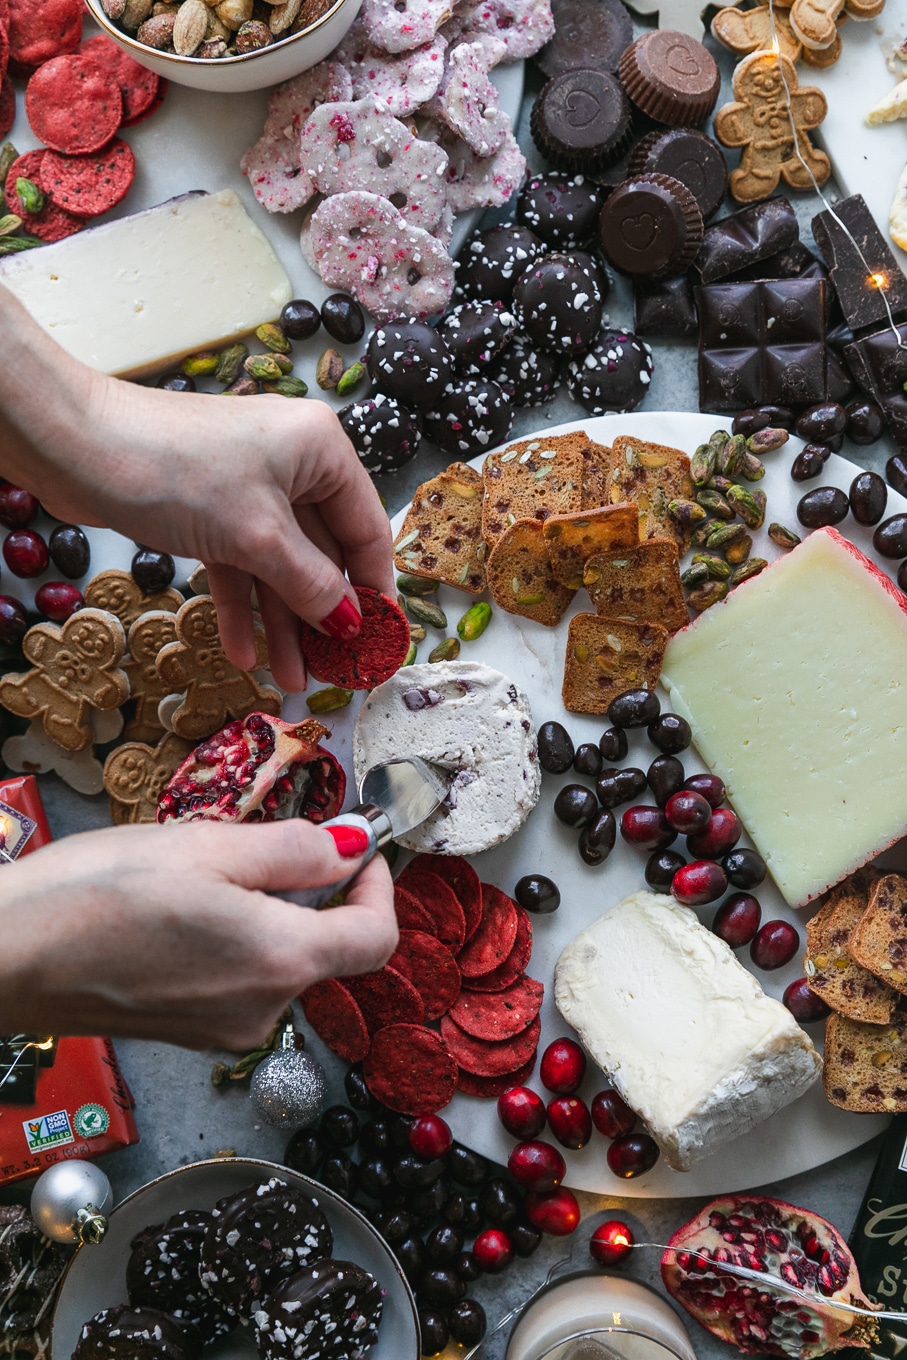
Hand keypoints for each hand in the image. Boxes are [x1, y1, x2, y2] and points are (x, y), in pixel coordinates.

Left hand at [0, 285, 395, 691]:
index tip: (379, 641)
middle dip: (321, 616)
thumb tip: (351, 625)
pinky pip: (238, 565)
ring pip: (278, 566)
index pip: (365, 529)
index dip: (375, 589)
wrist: (77, 446)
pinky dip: (238, 606)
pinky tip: (242, 654)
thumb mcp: (258, 537)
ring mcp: (248, 487)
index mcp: (322, 451)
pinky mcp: (209, 509)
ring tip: (290, 680)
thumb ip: (311, 585)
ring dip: (280, 623)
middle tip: (333, 672)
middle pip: (322, 553)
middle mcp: (292, 465)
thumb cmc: (180, 472)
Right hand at [0, 820, 396, 1049]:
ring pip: (281, 960)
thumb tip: (352, 847)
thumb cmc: (96, 895)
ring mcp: (224, 1028)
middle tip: (271, 841)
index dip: (379, 884)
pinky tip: (183, 908)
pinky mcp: (190, 1030)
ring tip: (207, 872)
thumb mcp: (208, 847)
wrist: (5, 957)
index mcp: (280, 962)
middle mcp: (264, 1009)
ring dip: (269, 911)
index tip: (358, 845)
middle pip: (328, 949)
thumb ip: (295, 851)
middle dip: (316, 891)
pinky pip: (241, 978)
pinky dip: (236, 938)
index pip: (376, 937)